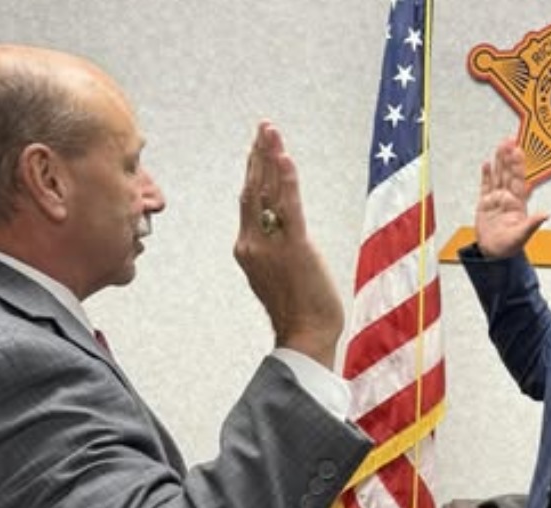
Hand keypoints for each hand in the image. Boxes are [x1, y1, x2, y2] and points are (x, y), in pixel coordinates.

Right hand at [235, 121, 343, 367]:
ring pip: (266, 192)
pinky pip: (289, 208)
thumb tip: (282, 235)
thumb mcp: (277, 276)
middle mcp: (252, 243)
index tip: (257, 148)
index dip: (253, 171)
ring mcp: (271, 245)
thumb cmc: (297, 312)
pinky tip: (285, 158)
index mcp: (247, 248)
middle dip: (258, 155)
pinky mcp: (295, 248)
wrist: (304, 336)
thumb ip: (273, 252)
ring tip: (270, 131)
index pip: (248, 200)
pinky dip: (286, 180)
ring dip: (270, 158)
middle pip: (252, 189)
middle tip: (264, 128)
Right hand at [474, 137, 549, 258]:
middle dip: (508, 156)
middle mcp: (508, 198)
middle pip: (508, 173)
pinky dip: (486, 175)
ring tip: (500, 145)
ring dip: (499, 161)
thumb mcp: (522, 235)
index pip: (518, 179)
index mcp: (518, 203)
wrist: (494, 254)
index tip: (518, 150)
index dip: (518, 164)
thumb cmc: (509, 247)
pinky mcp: (485, 204)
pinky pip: (485, 186)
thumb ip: (533, 223)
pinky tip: (487, 163)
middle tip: (508, 140)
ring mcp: (496, 200)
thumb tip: (547, 214)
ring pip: (498, 175)